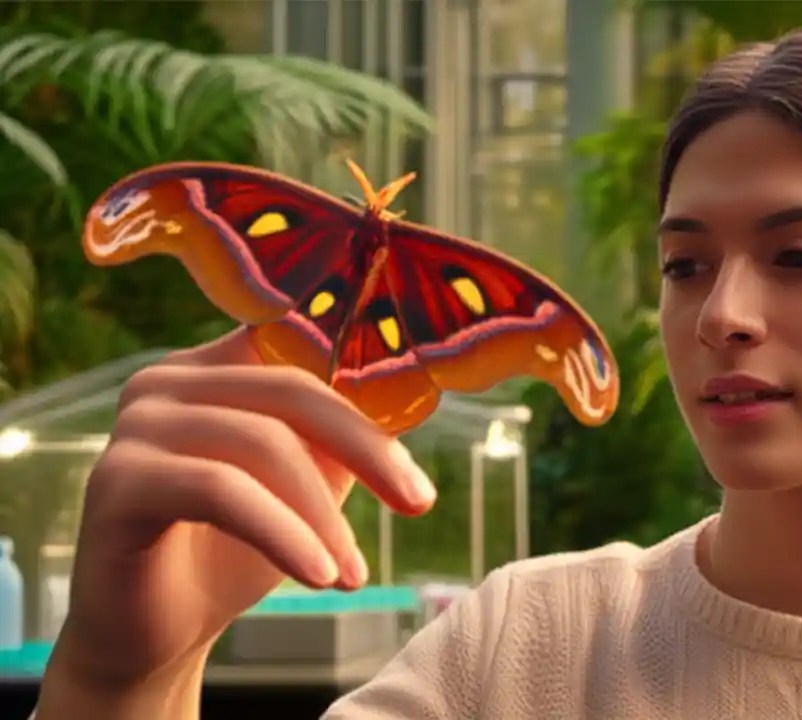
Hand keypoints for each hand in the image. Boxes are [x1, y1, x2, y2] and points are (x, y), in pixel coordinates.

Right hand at [43, 327, 435, 696]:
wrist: (159, 636)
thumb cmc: (238, 551)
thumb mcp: (308, 483)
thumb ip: (343, 434)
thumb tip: (414, 398)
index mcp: (217, 366)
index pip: (298, 337)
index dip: (362, 353)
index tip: (424, 391)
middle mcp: (168, 380)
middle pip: (293, 389)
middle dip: (367, 449)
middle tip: (418, 502)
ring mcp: (137, 424)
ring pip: (264, 444)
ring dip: (324, 515)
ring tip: (355, 574)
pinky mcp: (117, 480)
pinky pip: (222, 491)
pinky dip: (285, 534)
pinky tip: (322, 576)